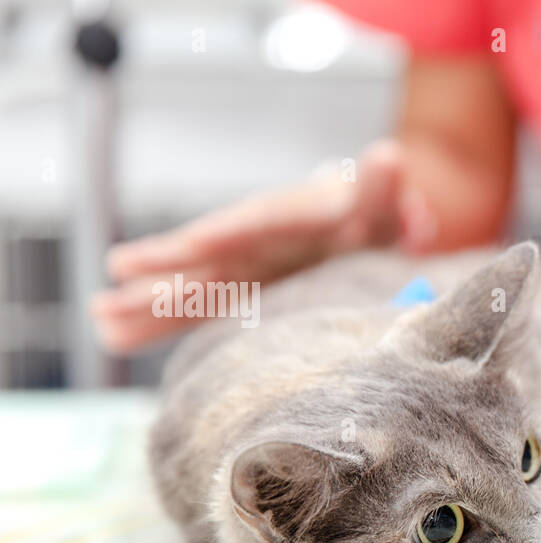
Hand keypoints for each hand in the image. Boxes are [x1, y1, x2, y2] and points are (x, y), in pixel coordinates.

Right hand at [91, 139, 438, 351]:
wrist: (359, 220)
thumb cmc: (372, 210)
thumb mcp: (381, 198)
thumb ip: (383, 184)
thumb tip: (390, 158)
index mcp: (286, 217)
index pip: (250, 225)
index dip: (222, 235)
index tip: (193, 246)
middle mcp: (252, 240)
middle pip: (203, 259)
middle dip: (162, 276)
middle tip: (111, 292)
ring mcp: (240, 266)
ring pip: (189, 287)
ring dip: (147, 304)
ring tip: (100, 321)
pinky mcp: (237, 289)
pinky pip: (195, 308)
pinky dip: (159, 322)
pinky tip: (115, 336)